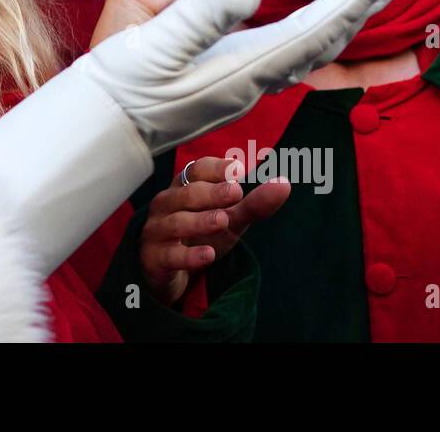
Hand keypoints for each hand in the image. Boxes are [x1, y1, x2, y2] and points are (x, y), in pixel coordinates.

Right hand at [0, 0, 401, 277]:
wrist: (100, 131)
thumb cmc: (122, 87)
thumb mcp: (157, 43)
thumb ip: (204, 13)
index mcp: (243, 68)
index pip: (315, 31)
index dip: (356, 2)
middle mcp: (251, 80)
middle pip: (320, 41)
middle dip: (358, 7)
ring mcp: (239, 84)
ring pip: (304, 50)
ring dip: (337, 20)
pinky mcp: (223, 83)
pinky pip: (281, 55)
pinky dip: (307, 33)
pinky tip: (308, 29)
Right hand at [139, 156, 290, 305]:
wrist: (170, 271)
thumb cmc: (200, 234)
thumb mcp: (230, 219)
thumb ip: (254, 203)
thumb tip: (285, 183)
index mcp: (184, 187)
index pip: (196, 170)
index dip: (215, 168)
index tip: (238, 169)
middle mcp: (167, 204)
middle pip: (186, 193)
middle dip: (211, 192)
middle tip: (236, 192)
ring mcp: (157, 231)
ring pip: (176, 222)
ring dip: (200, 220)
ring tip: (223, 220)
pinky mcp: (155, 258)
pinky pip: (170, 255)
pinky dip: (189, 255)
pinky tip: (208, 255)